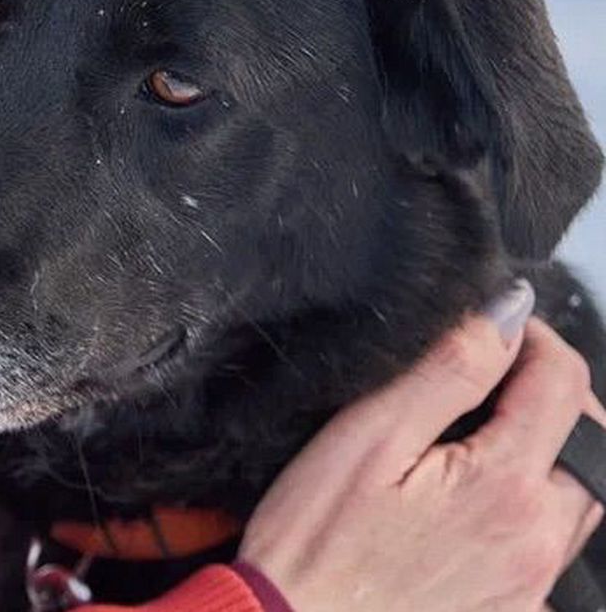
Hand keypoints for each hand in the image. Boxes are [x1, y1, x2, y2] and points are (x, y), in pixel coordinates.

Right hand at [239, 281, 605, 611]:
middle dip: (547, 389)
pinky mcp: (512, 609)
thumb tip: (506, 314)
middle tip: (486, 374)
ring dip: (546, 446)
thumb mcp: (370, 435)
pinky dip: (528, 501)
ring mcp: (529, 584)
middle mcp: (536, 540)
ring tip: (480, 430)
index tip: (491, 324)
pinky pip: (552, 544)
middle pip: (587, 439)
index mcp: (504, 485)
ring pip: (579, 493)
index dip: (532, 335)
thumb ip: (450, 369)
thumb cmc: (316, 537)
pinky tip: (472, 497)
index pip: (563, 381)